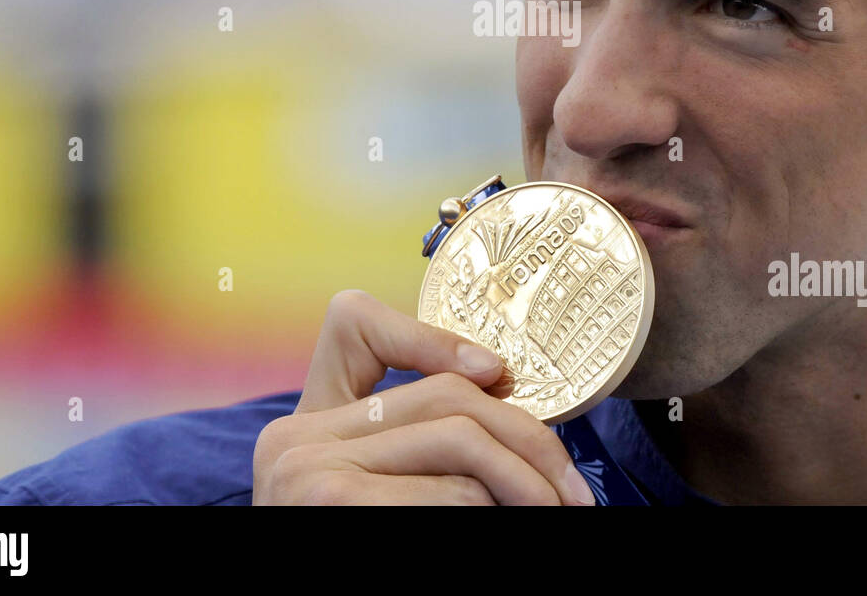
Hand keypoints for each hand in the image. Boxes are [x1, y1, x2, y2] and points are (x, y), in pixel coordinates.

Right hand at [252, 289, 595, 504]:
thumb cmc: (349, 543)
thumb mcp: (369, 490)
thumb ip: (409, 446)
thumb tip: (511, 417)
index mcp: (304, 424)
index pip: (353, 324)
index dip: (432, 337)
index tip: (500, 373)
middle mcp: (295, 436)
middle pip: (443, 393)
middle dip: (526, 435)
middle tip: (572, 485)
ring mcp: (306, 467)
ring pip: (458, 436)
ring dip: (526, 478)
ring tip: (556, 508)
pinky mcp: (329, 500)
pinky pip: (451, 491)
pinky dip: (492, 508)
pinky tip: (506, 520)